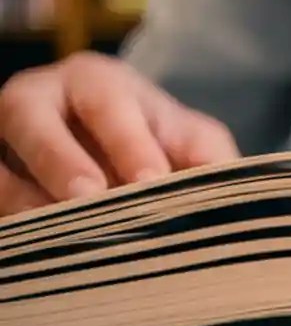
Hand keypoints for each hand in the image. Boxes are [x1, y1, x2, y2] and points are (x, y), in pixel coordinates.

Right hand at [0, 52, 239, 216]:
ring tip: (53, 228)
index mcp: (97, 81)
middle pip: (34, 118)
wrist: (113, 155)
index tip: (152, 179)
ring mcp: (2, 138)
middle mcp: (38, 99)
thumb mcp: (191, 141)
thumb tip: (231, 185)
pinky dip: (7, 213)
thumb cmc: (158, 143)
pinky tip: (30, 243)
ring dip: (23, 194)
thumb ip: (210, 158)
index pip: (109, 104)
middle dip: (61, 159)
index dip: (128, 142)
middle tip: (91, 196)